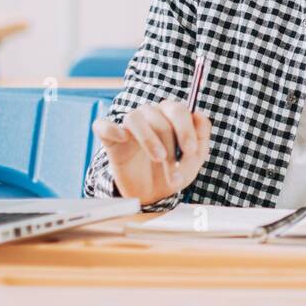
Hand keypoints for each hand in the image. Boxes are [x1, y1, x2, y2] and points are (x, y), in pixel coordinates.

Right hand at [92, 99, 210, 204]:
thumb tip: (200, 115)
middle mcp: (149, 115)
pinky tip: (123, 138)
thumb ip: (201, 139)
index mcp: (170, 116)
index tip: (190, 151)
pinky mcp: (110, 139)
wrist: (150, 195)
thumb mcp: (193, 162)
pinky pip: (104, 126)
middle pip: (159, 116)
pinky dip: (112, 129)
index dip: (186, 129)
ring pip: (135, 118)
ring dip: (148, 139)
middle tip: (175, 166)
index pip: (178, 110)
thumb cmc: (172, 171)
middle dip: (170, 142)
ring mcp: (128, 126)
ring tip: (158, 158)